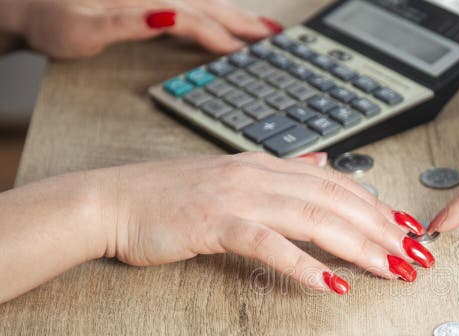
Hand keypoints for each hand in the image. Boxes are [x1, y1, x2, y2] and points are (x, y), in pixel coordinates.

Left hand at [2, 0, 281, 57]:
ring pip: (204, 2)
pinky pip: (193, 4)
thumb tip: (168, 17)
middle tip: (275, 37)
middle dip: (242, 22)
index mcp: (141, 0)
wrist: (27, 4)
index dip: (221, 34)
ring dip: (236, 15)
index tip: (248, 51)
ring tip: (265, 29)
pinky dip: (216, 13)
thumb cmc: (52, 22)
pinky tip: (229, 19)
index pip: (191, 17)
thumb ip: (125, 25)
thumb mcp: (80, 30)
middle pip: (207, 5)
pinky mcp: (149, 0)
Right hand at [92, 152, 432, 293]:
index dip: (378, 206)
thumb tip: (323, 164)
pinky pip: (269, 244)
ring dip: (359, 245)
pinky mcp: (216, 222)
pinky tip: (331, 285)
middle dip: (383, 229)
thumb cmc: (170, 199)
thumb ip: (282, 173)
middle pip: (337, 200)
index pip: (337, 183)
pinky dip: (304, 264)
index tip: (409, 230)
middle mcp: (260, 175)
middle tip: (416, 257)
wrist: (111, 202)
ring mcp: (239, 197)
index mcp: (267, 166)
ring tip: (392, 269)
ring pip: (315, 218)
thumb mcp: (234, 177)